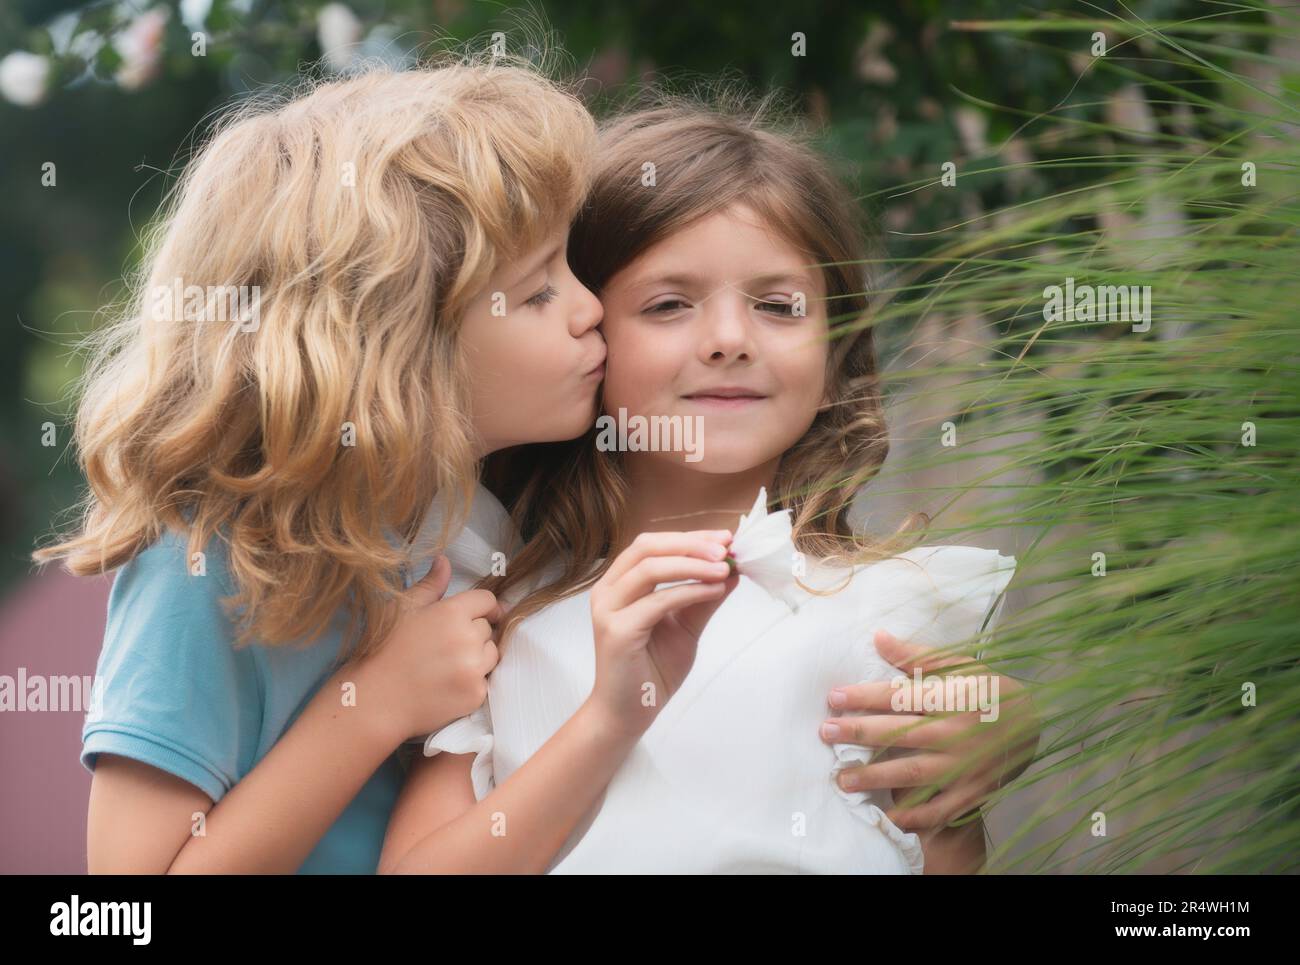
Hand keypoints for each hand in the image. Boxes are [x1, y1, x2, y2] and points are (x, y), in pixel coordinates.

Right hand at [349, 555, 501, 741]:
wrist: (372, 701)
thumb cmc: (383, 650)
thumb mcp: (402, 609)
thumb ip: (430, 585)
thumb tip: (444, 560)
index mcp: (452, 613)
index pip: (487, 601)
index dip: (480, 606)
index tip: (473, 615)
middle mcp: (468, 639)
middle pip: (488, 628)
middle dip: (472, 632)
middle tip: (444, 645)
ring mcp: (474, 669)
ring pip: (491, 654)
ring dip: (477, 656)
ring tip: (446, 664)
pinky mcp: (475, 695)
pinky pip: (485, 681)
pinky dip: (472, 681)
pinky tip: (447, 683)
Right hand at [588, 530, 737, 737]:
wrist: (629, 713)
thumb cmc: (652, 670)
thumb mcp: (686, 627)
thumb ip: (703, 598)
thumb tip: (732, 570)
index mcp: (619, 584)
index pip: (652, 545)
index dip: (689, 537)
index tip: (725, 539)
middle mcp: (607, 591)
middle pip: (647, 547)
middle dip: (690, 544)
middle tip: (726, 549)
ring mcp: (608, 609)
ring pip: (650, 568)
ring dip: (692, 564)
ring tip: (724, 568)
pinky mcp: (616, 631)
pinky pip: (657, 601)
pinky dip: (689, 591)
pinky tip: (714, 591)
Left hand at [820, 629, 1039, 830]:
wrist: (1035, 724)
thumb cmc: (988, 690)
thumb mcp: (959, 665)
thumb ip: (916, 656)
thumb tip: (877, 637)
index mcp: (952, 698)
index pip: (901, 696)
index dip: (865, 697)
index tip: (834, 697)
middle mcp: (956, 733)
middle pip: (901, 734)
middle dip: (860, 734)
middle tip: (825, 733)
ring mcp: (964, 766)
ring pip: (914, 773)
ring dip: (875, 778)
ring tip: (842, 779)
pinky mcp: (972, 791)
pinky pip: (939, 809)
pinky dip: (914, 816)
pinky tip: (886, 816)